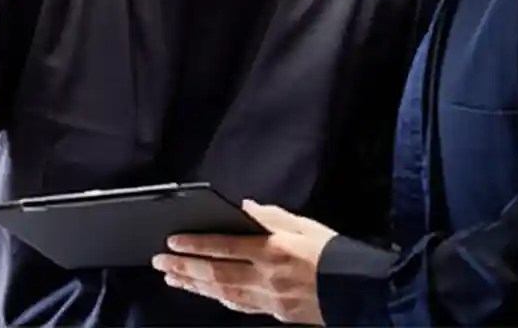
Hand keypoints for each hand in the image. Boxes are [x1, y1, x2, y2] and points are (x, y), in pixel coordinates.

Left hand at [153, 199, 336, 324]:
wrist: (358, 290)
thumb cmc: (332, 253)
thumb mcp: (304, 225)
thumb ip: (271, 216)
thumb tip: (243, 206)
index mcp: (275, 250)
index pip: (226, 246)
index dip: (196, 245)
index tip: (172, 241)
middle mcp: (267, 277)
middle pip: (216, 273)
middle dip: (184, 267)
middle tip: (160, 261)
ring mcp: (269, 298)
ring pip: (222, 293)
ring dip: (194, 284)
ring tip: (172, 276)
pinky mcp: (274, 311)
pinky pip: (238, 305)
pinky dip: (217, 297)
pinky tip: (203, 291)